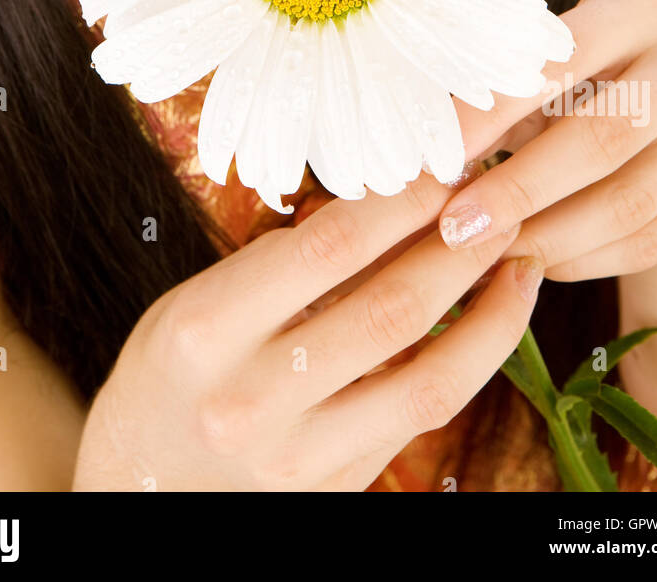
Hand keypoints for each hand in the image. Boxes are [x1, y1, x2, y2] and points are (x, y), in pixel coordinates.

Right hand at [72, 171, 540, 491]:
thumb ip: (276, 268)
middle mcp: (251, 398)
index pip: (328, 246)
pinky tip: (498, 314)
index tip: (449, 156)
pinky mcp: (336, 490)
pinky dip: (475, 358)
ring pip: (427, 371)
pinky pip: (425, 415)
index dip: (403, 198)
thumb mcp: (191, 308)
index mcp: (204, 330)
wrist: (135, 499)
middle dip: (461, 241)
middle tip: (503, 191)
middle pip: (390, 305)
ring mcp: (298, 457)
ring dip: (488, 304)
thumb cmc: (165, 383)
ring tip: (521, 250)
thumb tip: (384, 205)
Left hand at [437, 0, 656, 279]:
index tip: (433, 161)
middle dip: (518, 191)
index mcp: (639, 10)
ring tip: (488, 259)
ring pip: (630, 202)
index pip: (555, 66)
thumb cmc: (613, 66)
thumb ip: (517, 90)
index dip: (490, 118)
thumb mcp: (574, 53)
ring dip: (549, 238)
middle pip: (601, 139)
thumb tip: (430, 148)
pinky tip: (540, 264)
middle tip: (455, 229)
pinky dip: (591, 260)